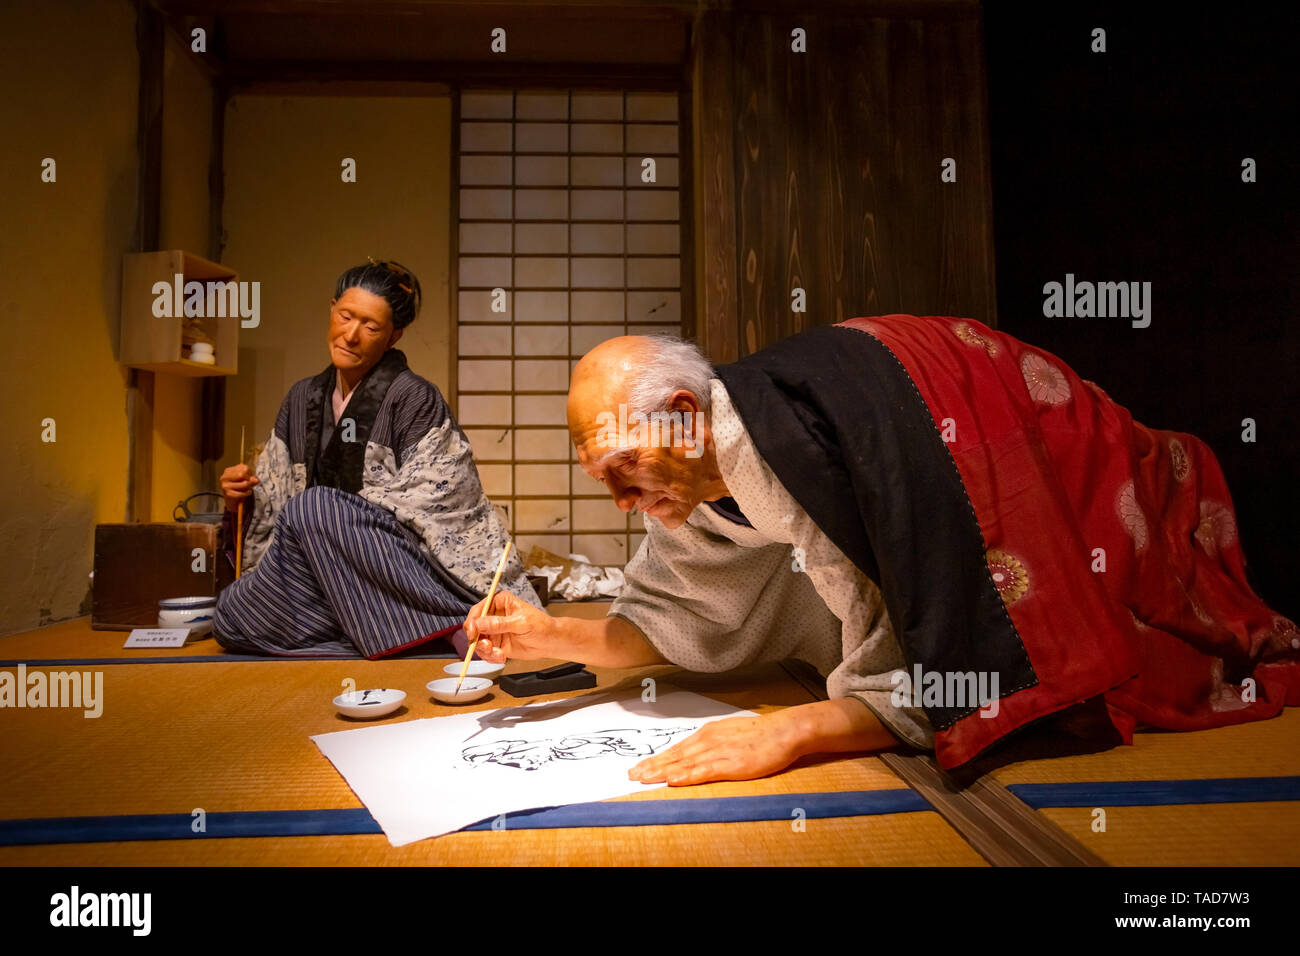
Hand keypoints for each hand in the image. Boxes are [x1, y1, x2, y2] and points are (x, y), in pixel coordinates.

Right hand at [220, 464, 258, 511]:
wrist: (231, 500)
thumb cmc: (238, 487)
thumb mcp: (245, 480)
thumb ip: (251, 478)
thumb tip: (256, 480)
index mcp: (228, 470)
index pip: (244, 468)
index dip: (250, 473)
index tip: (251, 478)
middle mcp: (225, 477)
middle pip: (242, 474)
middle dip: (249, 479)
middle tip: (251, 483)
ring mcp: (225, 485)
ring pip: (244, 483)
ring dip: (249, 486)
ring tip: (249, 488)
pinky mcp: (228, 494)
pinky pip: (242, 493)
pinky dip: (247, 493)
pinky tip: (248, 493)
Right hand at [463, 589, 566, 662]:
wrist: (549, 641)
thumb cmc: (541, 625)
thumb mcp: (521, 623)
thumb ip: (500, 624)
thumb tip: (481, 623)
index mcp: (499, 602)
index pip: (479, 609)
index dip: (472, 621)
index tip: (473, 632)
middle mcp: (494, 615)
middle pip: (474, 627)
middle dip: (477, 639)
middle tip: (487, 646)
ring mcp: (494, 631)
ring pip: (477, 641)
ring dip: (485, 651)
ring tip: (498, 654)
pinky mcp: (496, 644)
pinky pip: (485, 652)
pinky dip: (490, 657)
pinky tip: (501, 657)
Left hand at [627, 713, 803, 785]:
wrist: (785, 730)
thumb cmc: (761, 734)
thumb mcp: (730, 734)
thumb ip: (713, 743)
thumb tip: (696, 753)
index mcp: (708, 734)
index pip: (677, 748)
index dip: (657, 759)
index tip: (640, 766)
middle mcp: (709, 740)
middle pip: (675, 755)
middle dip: (652, 765)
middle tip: (632, 775)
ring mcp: (719, 751)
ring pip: (684, 763)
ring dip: (662, 771)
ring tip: (644, 778)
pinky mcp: (732, 764)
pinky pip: (704, 771)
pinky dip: (687, 775)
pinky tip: (674, 780)